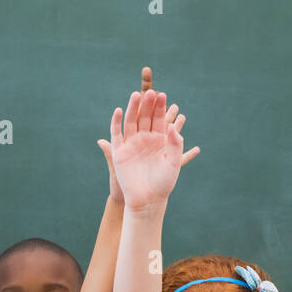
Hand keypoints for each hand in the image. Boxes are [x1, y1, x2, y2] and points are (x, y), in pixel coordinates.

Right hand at [106, 89, 185, 211]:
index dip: (160, 107)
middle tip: (150, 92)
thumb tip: (171, 126)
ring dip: (133, 108)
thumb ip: (175, 143)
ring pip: (131, 122)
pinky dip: (116, 122)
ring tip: (135, 95)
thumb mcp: (173, 162)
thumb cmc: (164, 183)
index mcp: (159, 141)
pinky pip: (116, 134)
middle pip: (145, 117)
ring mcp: (132, 145)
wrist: (148, 200)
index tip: (162, 95)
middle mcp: (145, 140)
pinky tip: (119, 111)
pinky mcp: (119, 152)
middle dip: (147, 105)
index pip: (159, 119)